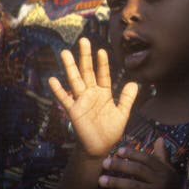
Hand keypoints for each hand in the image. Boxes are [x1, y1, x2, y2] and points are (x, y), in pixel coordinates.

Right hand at [48, 38, 137, 158]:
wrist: (99, 147)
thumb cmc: (110, 130)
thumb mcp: (122, 112)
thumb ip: (128, 98)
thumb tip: (135, 82)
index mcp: (104, 93)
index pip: (103, 74)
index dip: (102, 63)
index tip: (102, 50)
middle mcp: (91, 94)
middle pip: (87, 71)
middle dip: (85, 56)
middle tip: (84, 40)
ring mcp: (81, 101)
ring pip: (75, 80)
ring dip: (70, 67)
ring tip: (65, 52)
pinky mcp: (73, 111)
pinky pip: (65, 98)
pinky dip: (58, 90)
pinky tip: (52, 79)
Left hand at [98, 138, 180, 188]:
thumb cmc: (168, 185)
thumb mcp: (168, 170)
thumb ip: (162, 155)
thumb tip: (160, 138)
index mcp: (164, 170)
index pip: (147, 159)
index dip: (133, 154)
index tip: (118, 151)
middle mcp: (161, 181)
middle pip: (138, 170)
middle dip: (121, 166)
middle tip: (105, 163)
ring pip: (135, 187)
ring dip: (117, 183)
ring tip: (101, 180)